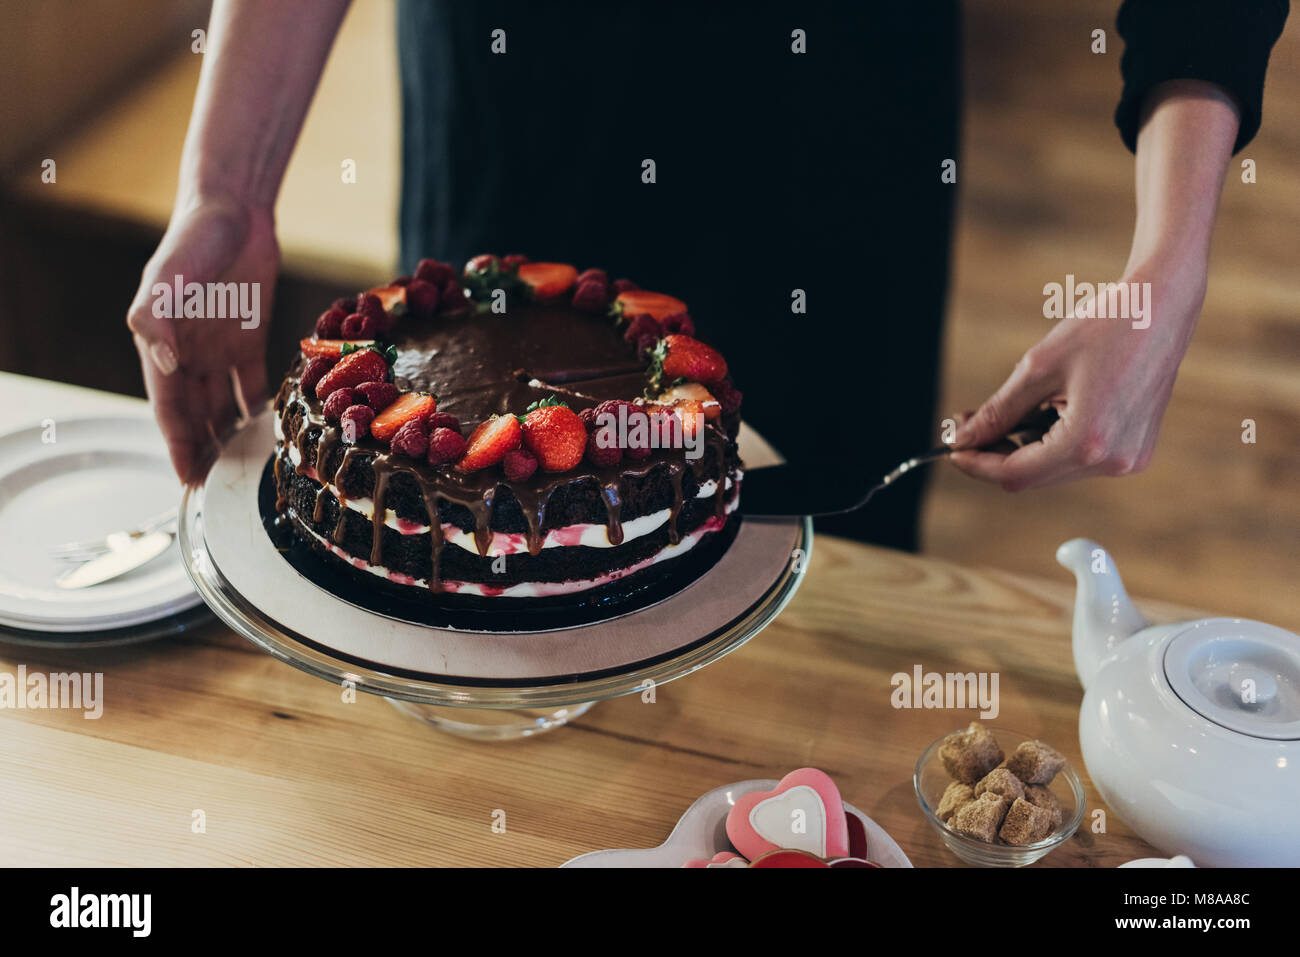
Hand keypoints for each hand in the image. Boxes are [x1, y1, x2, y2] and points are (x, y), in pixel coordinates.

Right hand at [126, 195, 278, 482]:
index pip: (169, 409)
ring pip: (222, 404)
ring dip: (229, 434)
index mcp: (163, 347)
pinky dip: (259, 405)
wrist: (235, 209)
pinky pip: (253, 381)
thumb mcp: (168, 275)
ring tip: (244, 466)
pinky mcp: (251, 337)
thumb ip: (156, 318)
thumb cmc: (194, 237)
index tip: (188, 479)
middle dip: (203, 450)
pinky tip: (270, 428)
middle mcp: (190, 353)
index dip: (177, 445)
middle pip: (195, 416)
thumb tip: (165, 365)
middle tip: (219, 487)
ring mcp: (219, 347)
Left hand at [949, 261, 1204, 490]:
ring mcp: (1129, 458)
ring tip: (1015, 406)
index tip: (951, 447)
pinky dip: (1053, 440)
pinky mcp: (1136, 449)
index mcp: (1087, 442)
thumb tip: (961, 439)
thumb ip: (998, 411)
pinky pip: (1079, 458)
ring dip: (1023, 445)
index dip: (976, 464)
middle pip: (1033, 476)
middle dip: (996, 452)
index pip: (1014, 474)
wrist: (1164, 304)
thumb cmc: (1104, 326)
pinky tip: (1050, 407)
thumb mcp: (1038, 367)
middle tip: (968, 423)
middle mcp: (1113, 461)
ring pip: (1054, 469)